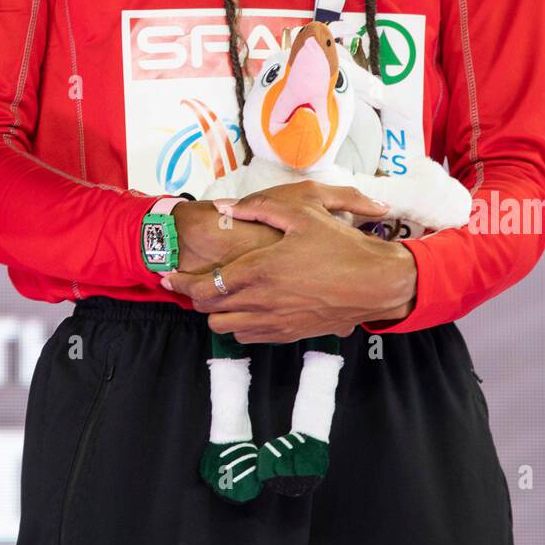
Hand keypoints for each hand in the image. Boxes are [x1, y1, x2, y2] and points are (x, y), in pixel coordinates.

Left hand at [163, 186, 417, 341]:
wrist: (376, 282)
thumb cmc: (341, 244)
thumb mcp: (303, 211)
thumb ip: (260, 207)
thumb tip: (227, 207)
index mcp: (260, 270)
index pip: (205, 284)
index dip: (181, 282)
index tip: (169, 276)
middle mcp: (262, 301)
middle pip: (209, 310)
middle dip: (196, 296)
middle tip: (193, 281)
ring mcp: (276, 321)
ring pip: (225, 328)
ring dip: (217, 312)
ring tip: (220, 294)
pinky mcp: (290, 334)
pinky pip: (249, 338)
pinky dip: (239, 325)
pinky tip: (247, 307)